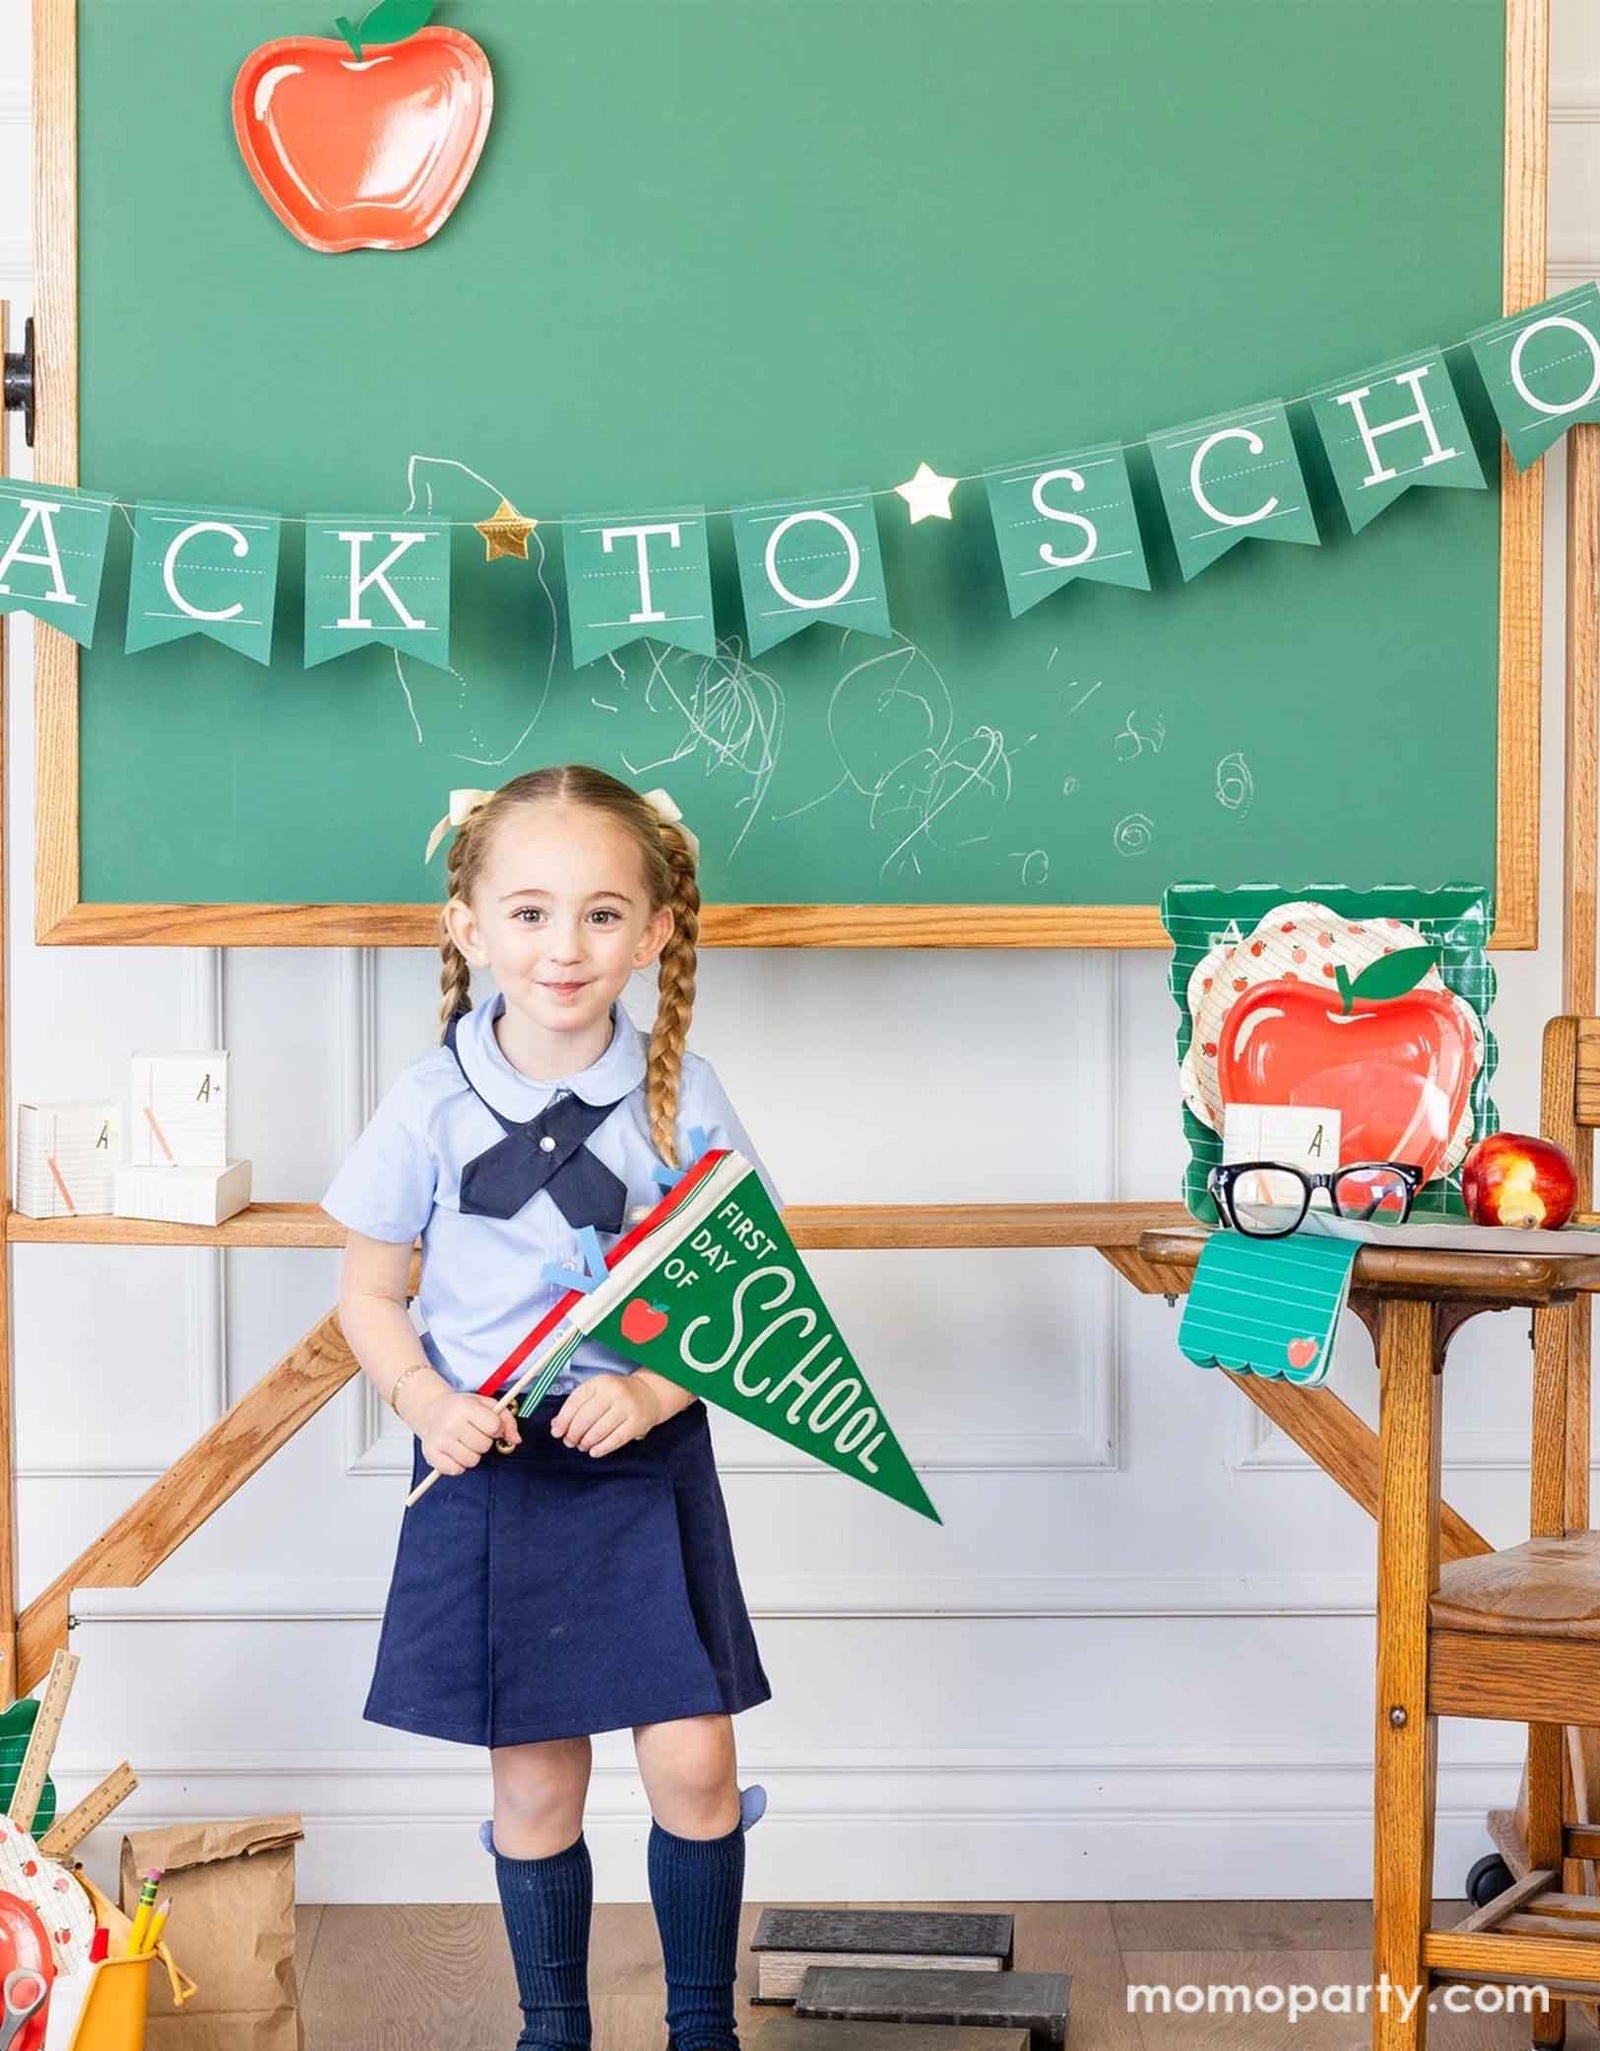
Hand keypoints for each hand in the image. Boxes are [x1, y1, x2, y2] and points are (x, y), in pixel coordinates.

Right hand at [409, 1382, 520, 1475]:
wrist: (429, 1409)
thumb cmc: (460, 1408)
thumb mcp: (485, 1404)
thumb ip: (506, 1419)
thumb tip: (516, 1439)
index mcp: (465, 1407)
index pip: (493, 1426)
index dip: (495, 1429)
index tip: (488, 1426)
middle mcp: (450, 1423)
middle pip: (483, 1445)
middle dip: (483, 1442)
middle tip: (473, 1433)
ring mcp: (439, 1440)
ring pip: (472, 1461)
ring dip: (472, 1454)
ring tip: (464, 1443)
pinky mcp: (431, 1454)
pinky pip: (455, 1470)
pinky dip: (458, 1465)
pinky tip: (455, 1452)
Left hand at [550, 1371, 679, 1457]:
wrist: (650, 1394)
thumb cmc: (618, 1395)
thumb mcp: (597, 1392)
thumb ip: (577, 1406)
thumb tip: (556, 1425)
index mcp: (600, 1382)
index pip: (575, 1403)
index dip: (563, 1420)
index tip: (557, 1432)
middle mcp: (613, 1392)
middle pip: (585, 1418)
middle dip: (573, 1434)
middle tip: (570, 1442)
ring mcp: (626, 1407)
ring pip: (598, 1431)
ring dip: (586, 1442)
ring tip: (583, 1446)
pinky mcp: (636, 1423)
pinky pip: (615, 1440)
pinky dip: (602, 1448)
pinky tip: (594, 1451)